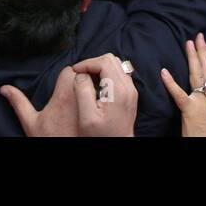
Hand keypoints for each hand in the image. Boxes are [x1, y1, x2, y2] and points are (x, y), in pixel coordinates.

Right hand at [0, 55, 137, 136]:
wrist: (117, 146)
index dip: (87, 63)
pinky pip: (118, 73)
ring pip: (115, 64)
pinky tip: (95, 85)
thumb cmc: (101, 135)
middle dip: (92, 63)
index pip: (104, 61)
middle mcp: (129, 87)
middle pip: (111, 59)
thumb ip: (82, 91)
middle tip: (79, 74)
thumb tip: (80, 75)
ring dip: (98, 67)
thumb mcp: (87, 116)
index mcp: (119, 90)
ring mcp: (131, 90)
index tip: (75, 71)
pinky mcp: (129, 94)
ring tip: (86, 79)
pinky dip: (105, 74)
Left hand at [160, 34, 205, 136]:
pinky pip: (179, 95)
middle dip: (202, 53)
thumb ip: (200, 101)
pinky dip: (171, 83)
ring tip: (187, 44)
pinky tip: (164, 72)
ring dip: (192, 59)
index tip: (202, 43)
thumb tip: (192, 91)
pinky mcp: (190, 111)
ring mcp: (201, 103)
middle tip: (197, 36)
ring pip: (197, 77)